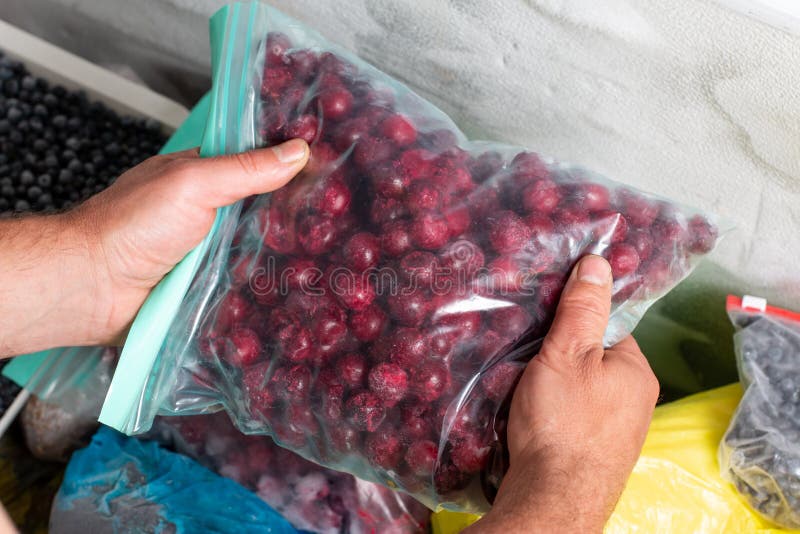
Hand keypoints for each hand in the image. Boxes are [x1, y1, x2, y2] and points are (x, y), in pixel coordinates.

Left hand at [0, 139, 307, 355]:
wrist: (92, 287)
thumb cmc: (130, 226)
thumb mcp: (193, 184)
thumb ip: (244, 169)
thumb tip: (297, 152)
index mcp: (202, 175)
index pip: (256, 163)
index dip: (290, 166)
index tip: (332, 171)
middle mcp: (208, 212)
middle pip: (263, 209)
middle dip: (296, 215)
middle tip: (344, 221)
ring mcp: (209, 251)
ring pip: (259, 249)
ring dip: (284, 255)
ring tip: (335, 257)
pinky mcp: (208, 287)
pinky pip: (246, 283)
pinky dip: (266, 285)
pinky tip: (299, 288)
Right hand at [469, 255, 658, 532]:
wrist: (552, 499)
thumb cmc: (561, 422)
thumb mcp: (568, 353)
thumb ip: (582, 309)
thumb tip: (599, 262)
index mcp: (637, 372)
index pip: (609, 329)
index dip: (576, 323)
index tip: (546, 326)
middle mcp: (636, 402)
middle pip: (594, 361)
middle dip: (563, 357)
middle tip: (530, 359)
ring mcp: (618, 432)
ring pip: (583, 392)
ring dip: (557, 388)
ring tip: (526, 388)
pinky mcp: (597, 456)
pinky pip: (575, 420)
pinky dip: (555, 415)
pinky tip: (534, 419)